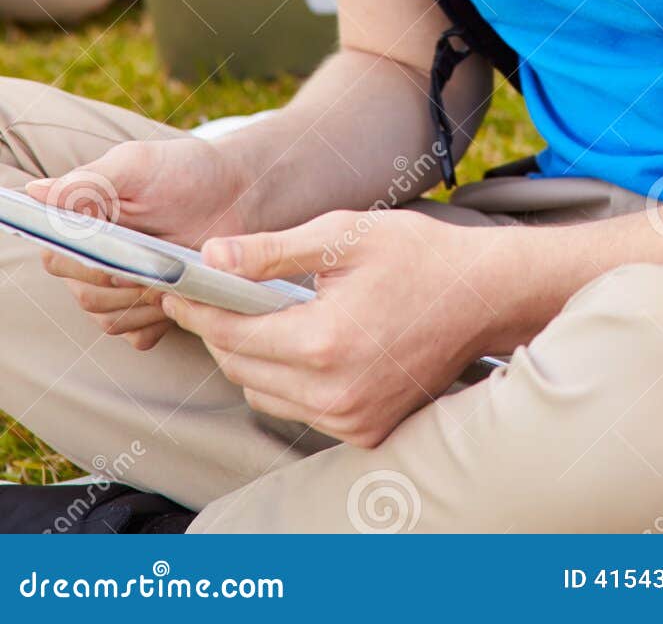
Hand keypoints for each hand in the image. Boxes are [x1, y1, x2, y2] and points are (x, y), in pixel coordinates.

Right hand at [27, 134, 253, 350]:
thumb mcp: (137, 164)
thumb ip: (89, 180)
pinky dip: (158, 321)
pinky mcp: (148, 311)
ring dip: (145, 301)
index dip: (84, 262)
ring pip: (109, 319)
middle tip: (161, 260)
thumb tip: (35, 192)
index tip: (121, 249)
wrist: (235, 192)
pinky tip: (181, 293)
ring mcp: (120, 290)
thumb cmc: (183, 170)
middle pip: (85, 295)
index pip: (57, 258)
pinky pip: (137, 336)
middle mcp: (93, 262)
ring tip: (176, 271)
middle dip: (125, 282)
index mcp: (81, 226)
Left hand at [161, 208, 507, 444]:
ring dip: (251, 357)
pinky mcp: (365, 431)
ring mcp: (351, 420)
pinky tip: (300, 342)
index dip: (197, 309)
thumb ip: (271, 253)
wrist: (482, 296)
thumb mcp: (342, 236)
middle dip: (220, 330)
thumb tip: (211, 258)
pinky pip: (298, 409)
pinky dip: (285, 380)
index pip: (233, 333)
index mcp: (325, 342)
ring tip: (260, 314)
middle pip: (240, 368)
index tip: (175, 289)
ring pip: (263, 393)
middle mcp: (334, 394)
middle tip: (212, 294)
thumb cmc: (417, 255)